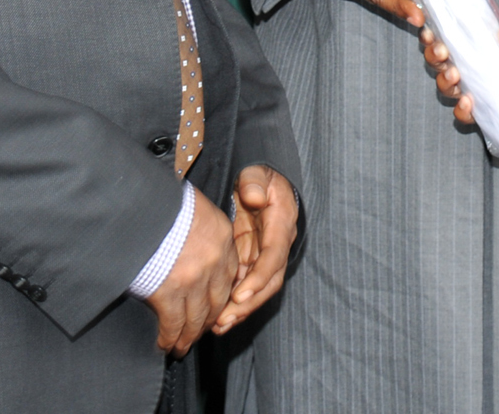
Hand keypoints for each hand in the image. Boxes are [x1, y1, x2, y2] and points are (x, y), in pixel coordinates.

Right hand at [144, 189, 235, 355]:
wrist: (139, 202)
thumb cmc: (161, 200)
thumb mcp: (192, 205)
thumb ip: (199, 226)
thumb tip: (190, 240)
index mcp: (222, 236)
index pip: (229, 274)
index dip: (220, 295)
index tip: (213, 306)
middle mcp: (215, 260)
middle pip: (217, 301)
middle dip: (207, 321)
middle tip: (197, 333)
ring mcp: (194, 278)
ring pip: (197, 317)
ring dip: (189, 336)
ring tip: (181, 347)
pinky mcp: (170, 292)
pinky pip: (174, 324)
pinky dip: (170, 338)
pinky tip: (165, 345)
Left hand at [211, 165, 297, 333]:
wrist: (262, 180)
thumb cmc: (260, 176)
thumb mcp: (258, 173)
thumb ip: (254, 183)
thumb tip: (254, 198)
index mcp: (281, 224)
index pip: (274, 256)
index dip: (258, 277)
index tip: (240, 294)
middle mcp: (277, 245)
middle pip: (269, 281)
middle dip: (248, 303)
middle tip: (224, 319)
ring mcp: (265, 255)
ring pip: (258, 289)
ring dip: (240, 309)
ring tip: (218, 325)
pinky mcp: (252, 260)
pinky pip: (246, 286)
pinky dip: (233, 303)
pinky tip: (217, 318)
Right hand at [425, 23, 498, 124]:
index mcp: (476, 45)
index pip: (447, 37)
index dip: (433, 34)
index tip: (430, 31)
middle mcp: (470, 67)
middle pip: (438, 61)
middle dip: (434, 56)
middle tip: (443, 52)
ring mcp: (474, 89)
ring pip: (445, 86)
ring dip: (444, 81)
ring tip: (455, 76)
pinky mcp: (482, 111)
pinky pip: (463, 113)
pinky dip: (461, 109)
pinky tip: (468, 103)